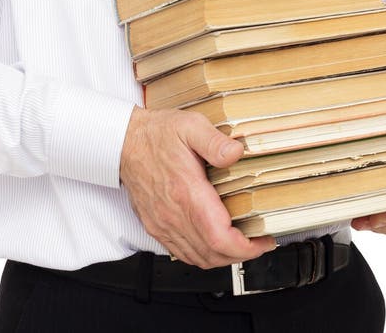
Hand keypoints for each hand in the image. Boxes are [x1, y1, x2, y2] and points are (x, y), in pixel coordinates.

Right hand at [120, 106, 276, 267]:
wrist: (124, 142)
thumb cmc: (156, 134)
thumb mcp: (190, 126)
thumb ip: (215, 141)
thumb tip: (236, 152)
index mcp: (187, 192)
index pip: (220, 237)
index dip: (246, 247)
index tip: (262, 240)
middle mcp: (174, 214)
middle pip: (212, 254)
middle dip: (240, 254)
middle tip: (258, 242)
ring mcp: (163, 223)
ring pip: (198, 258)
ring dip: (222, 257)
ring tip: (240, 244)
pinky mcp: (156, 226)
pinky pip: (181, 253)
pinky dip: (202, 256)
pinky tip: (212, 244)